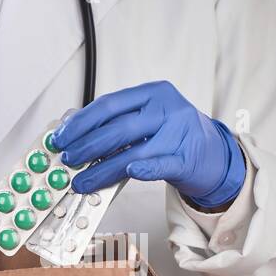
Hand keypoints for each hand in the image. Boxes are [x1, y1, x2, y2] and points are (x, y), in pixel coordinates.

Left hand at [51, 81, 245, 209]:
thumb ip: (118, 121)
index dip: (81, 122)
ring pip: (133, 152)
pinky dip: (143, 170)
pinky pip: (162, 166)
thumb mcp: (149, 118)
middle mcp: (167, 110)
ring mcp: (180, 135)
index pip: (109, 105)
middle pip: (118, 128)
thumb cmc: (174, 135)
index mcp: (153, 94)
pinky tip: (128, 173)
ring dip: (102, 169)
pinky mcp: (188, 160)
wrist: (214, 154)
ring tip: (82, 181)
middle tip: (68, 160)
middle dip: (86, 146)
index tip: (61, 137)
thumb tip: (74, 132)